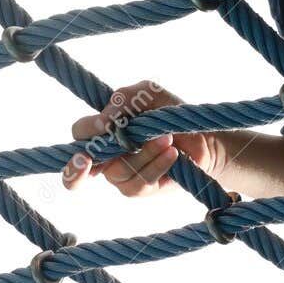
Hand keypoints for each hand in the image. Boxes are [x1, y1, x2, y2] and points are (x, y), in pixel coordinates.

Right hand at [62, 80, 223, 196]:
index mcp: (103, 131)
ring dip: (144, 152)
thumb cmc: (171, 113)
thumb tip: (103, 121)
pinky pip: (138, 182)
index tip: (102, 127)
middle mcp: (106, 155)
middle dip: (80, 165)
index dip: (82, 135)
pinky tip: (172, 153)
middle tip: (89, 158)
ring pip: (118, 170)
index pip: (80, 133)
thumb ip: (125, 97)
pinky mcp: (139, 188)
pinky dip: (156, 165)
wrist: (204, 136)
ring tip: (167, 138)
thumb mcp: (150, 94)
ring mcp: (121, 174)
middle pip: (82, 165)